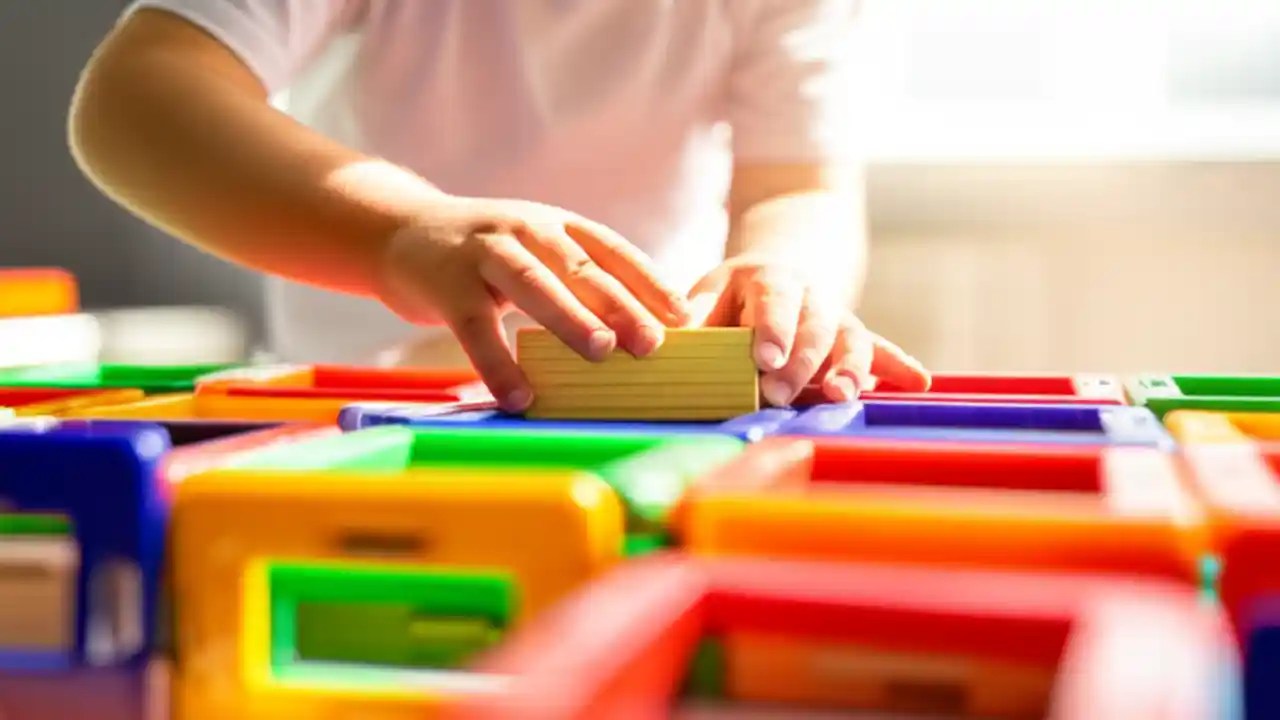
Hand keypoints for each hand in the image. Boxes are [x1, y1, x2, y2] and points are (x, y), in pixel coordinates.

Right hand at [376, 195, 689, 410]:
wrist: (399, 231)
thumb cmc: (485, 255)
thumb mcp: (534, 250)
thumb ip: (577, 280)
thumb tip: (643, 332)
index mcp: (556, 225)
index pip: (612, 249)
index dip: (649, 280)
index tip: (684, 316)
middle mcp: (525, 230)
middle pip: (579, 266)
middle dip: (620, 303)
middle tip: (652, 341)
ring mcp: (483, 253)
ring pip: (532, 285)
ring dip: (569, 318)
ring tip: (601, 352)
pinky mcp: (446, 285)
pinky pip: (475, 328)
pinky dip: (499, 363)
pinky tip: (520, 395)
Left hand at [688, 256, 929, 406]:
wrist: (777, 271)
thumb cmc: (731, 295)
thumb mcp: (707, 293)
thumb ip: (694, 318)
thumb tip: (668, 342)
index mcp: (769, 279)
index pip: (774, 302)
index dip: (772, 329)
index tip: (764, 357)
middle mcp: (811, 296)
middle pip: (813, 327)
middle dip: (800, 363)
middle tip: (780, 394)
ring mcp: (837, 317)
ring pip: (850, 339)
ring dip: (849, 368)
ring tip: (842, 396)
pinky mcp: (854, 339)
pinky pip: (879, 350)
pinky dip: (898, 365)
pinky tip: (917, 382)